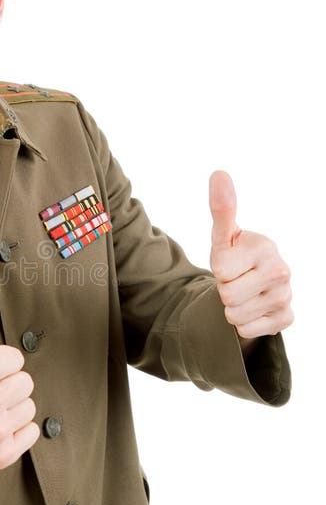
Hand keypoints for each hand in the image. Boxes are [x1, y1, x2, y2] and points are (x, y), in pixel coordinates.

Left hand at [209, 170, 292, 339]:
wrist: (254, 282)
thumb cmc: (236, 255)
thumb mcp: (224, 236)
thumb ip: (221, 208)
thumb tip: (218, 174)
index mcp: (265, 248)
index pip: (222, 271)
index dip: (218, 270)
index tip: (230, 263)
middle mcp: (282, 271)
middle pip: (227, 296)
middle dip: (224, 291)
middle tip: (235, 281)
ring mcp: (286, 296)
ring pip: (235, 317)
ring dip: (232, 309)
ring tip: (243, 294)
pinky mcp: (286, 319)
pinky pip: (247, 331)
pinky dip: (245, 325)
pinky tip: (253, 308)